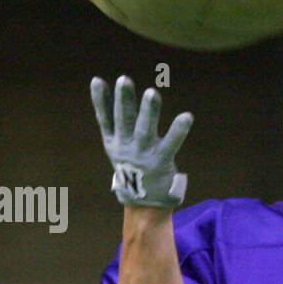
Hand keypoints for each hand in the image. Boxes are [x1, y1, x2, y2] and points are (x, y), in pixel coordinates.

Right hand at [90, 76, 192, 208]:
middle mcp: (126, 147)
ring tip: (152, 92)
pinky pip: (170, 144)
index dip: (100, 100)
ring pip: (144, 129)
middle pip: (124, 120)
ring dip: (148, 111)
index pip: (105, 119)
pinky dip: (178, 130)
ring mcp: (143, 155)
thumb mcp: (119, 149)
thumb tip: (118, 95)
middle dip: (124, 99)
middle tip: (123, 79)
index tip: (96, 80)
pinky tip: (186, 116)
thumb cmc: (134, 169)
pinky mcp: (161, 162)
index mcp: (114, 143)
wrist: (144, 204)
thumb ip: (120, 125)